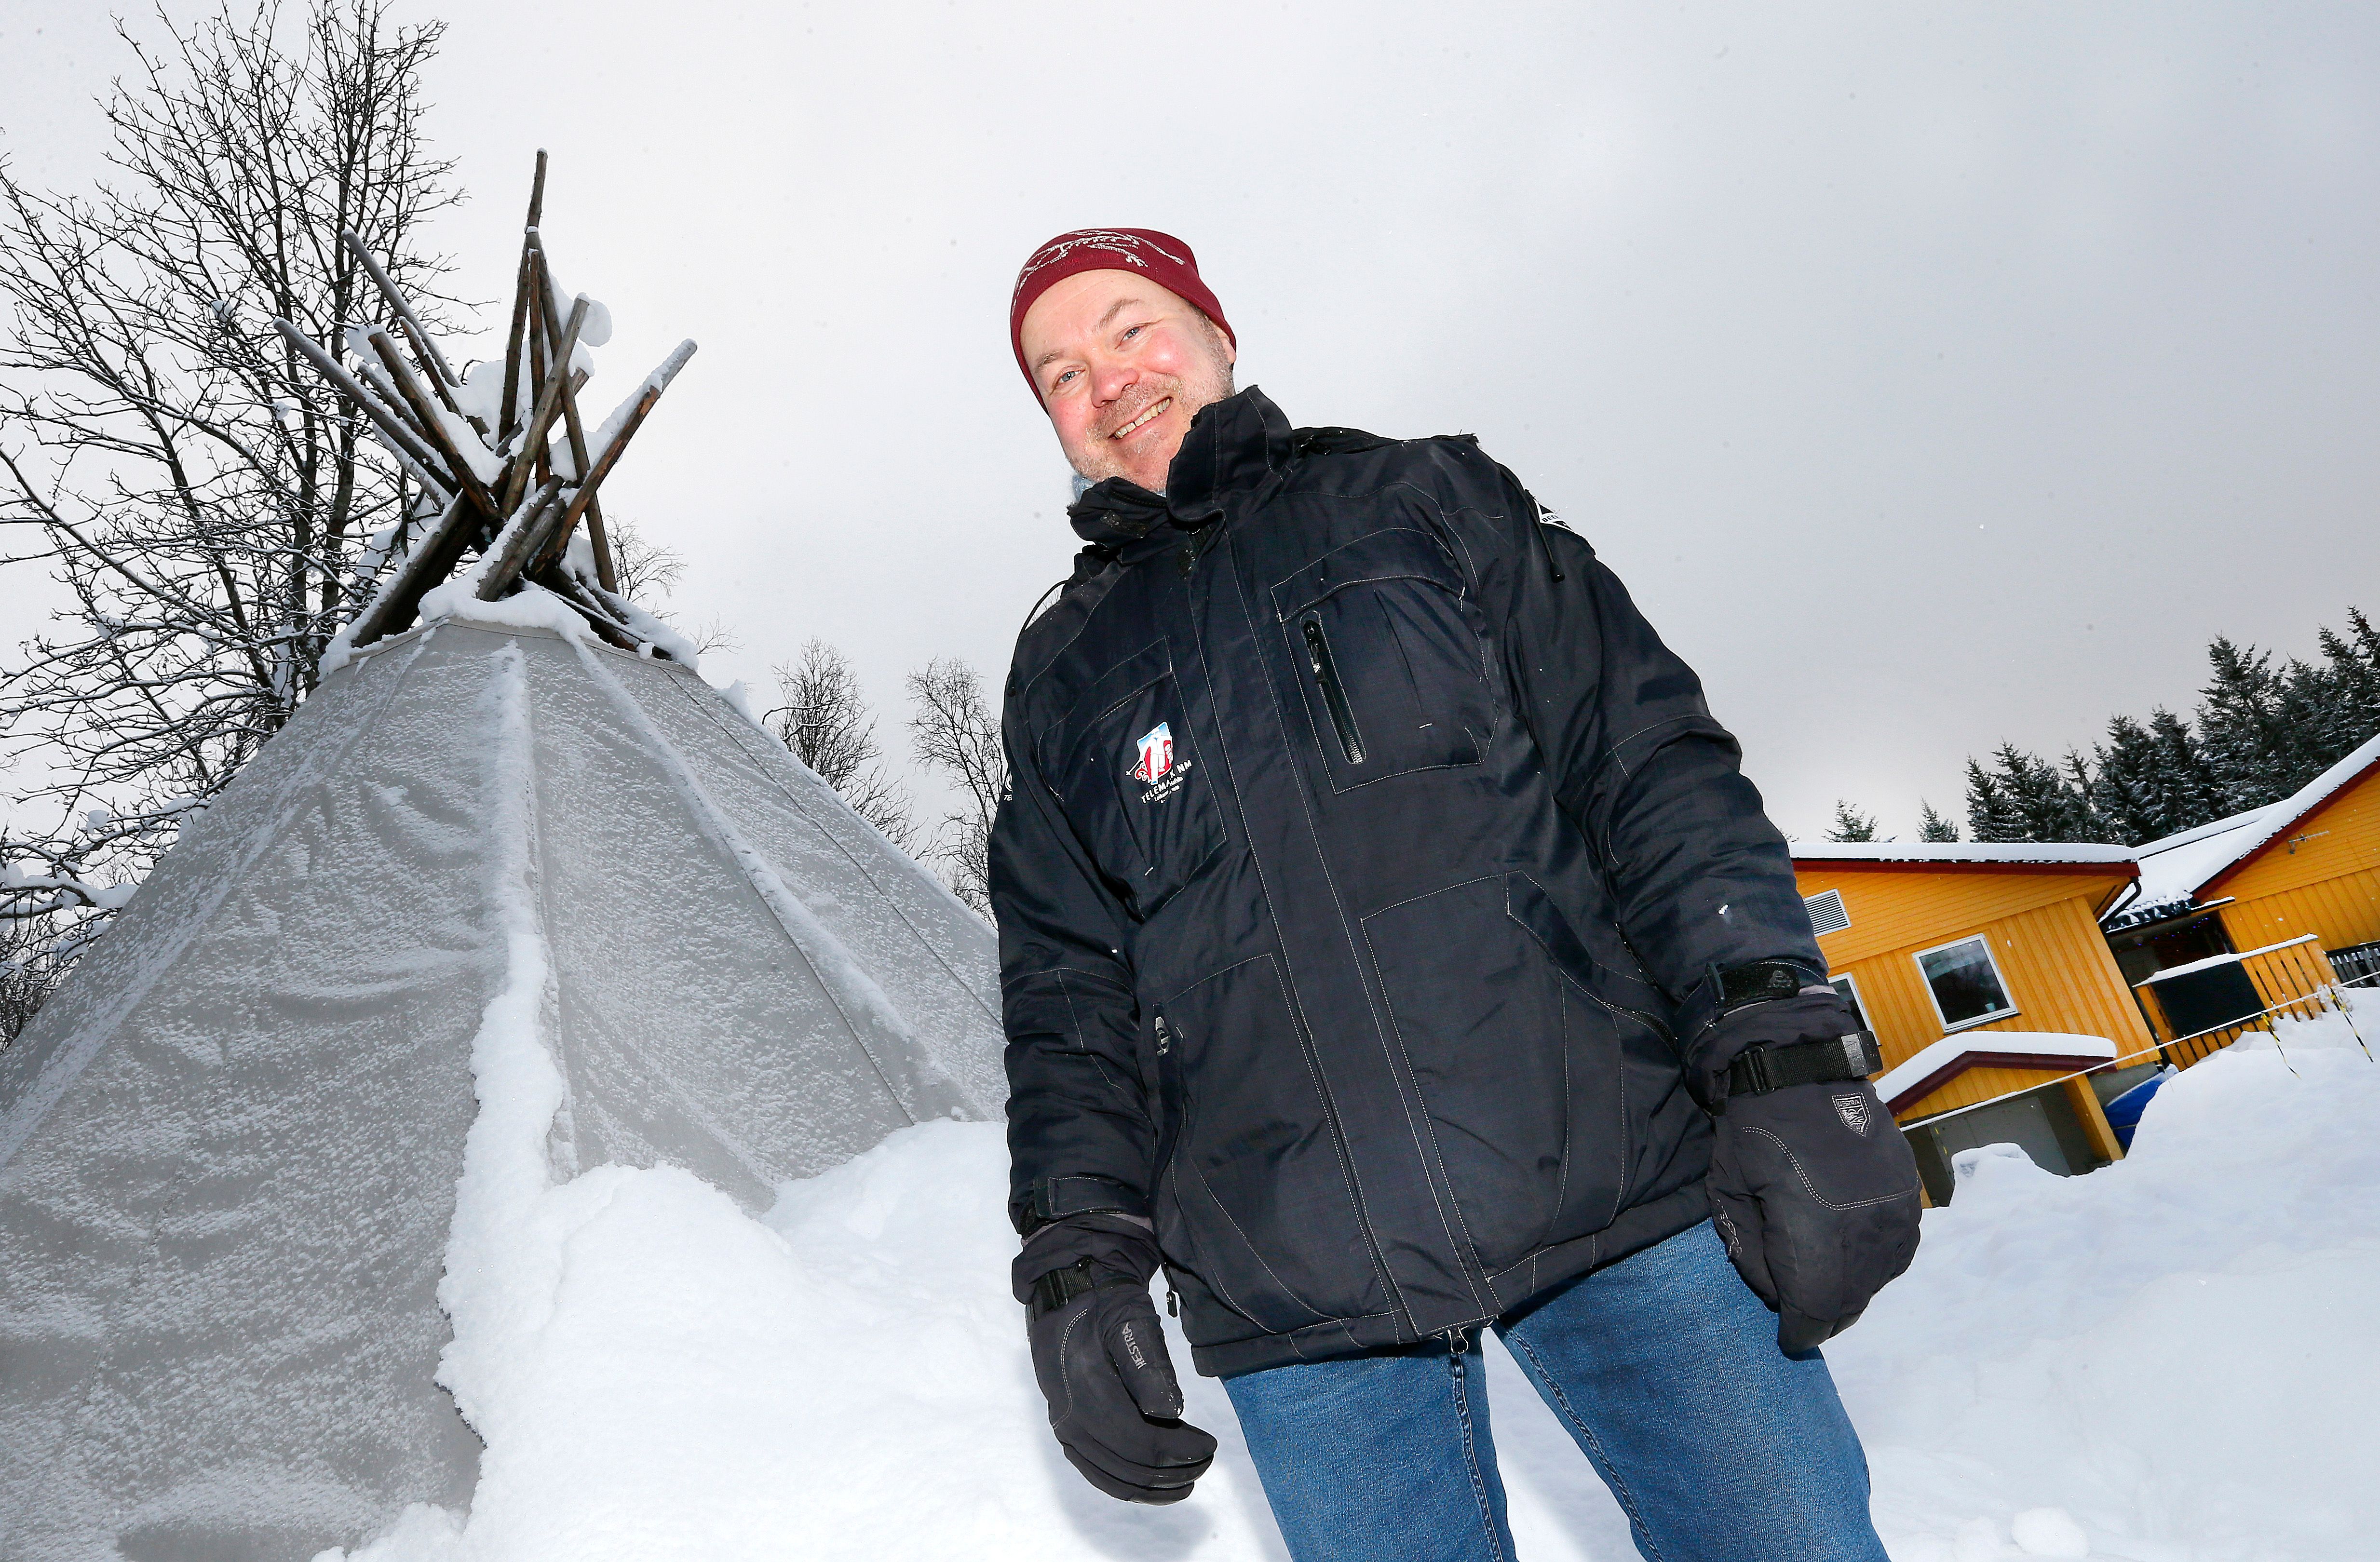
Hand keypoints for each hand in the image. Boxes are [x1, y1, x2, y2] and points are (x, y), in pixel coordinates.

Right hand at [1015, 1214, 1216, 1503]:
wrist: (1066, 1289)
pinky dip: (1128, 1483)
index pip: (1139, 1442)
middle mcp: (1069, 1417)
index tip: (1211, 1445)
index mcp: (1085, 1391)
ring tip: (1189, 1477)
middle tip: (1207, 1459)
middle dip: (1173, 1470)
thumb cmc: (1104, 1301)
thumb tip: (1170, 1415)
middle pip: (1128, 1466)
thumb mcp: (1131, 1319)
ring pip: (1112, 1477)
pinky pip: (1096, 1471)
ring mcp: (1064, 1426)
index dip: (1180, 1451)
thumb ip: (1149, 1367)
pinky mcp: (1065, 1428)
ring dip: (1153, 1485)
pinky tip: (1154, 1481)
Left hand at [1703, 998, 1922, 1353]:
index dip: (1801, 1332)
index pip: (1815, 1308)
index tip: (1789, 1339)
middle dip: (1824, 1315)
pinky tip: (1853, 1253)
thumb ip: (1751, 1253)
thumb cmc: (1753, 1131)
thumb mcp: (1728, 1193)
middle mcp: (1863, 1227)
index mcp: (1814, 1230)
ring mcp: (1893, 1209)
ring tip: (1825, 1282)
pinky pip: (1899, 1249)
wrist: (1799, 1068)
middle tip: (1803, 1316)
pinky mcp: (1908, 1192)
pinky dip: (1876, 1261)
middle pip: (1850, 1300)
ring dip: (1851, 1290)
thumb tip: (1778, 1294)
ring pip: (1878, 1278)